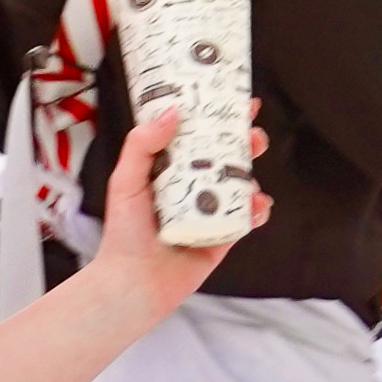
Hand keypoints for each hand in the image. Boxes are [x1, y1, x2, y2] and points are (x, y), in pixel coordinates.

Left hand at [74, 104, 269, 315]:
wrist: (134, 282)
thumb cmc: (125, 231)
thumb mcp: (126, 179)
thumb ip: (143, 144)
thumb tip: (172, 112)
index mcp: (170, 169)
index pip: (197, 136)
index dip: (216, 116)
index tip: (234, 99)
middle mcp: (193, 187)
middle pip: (226, 156)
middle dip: (244, 141)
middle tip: (253, 133)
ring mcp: (210, 211)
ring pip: (240, 185)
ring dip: (252, 173)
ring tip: (251, 171)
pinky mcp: (224, 236)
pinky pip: (246, 218)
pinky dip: (256, 209)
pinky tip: (255, 204)